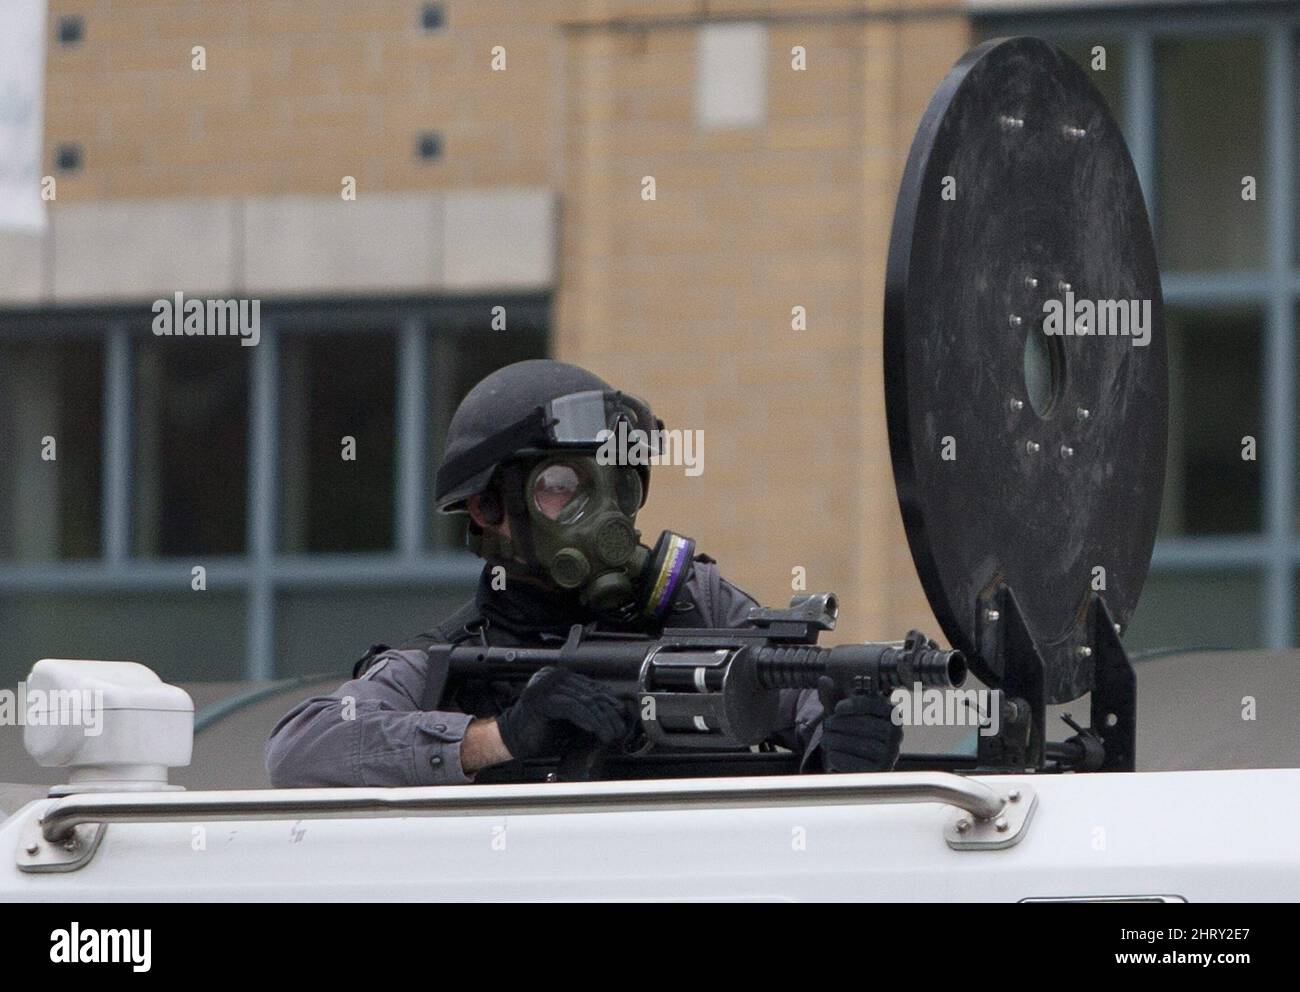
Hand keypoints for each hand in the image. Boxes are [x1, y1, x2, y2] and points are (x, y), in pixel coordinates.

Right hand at [496, 667, 631, 760]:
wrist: (512, 741)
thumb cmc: (540, 730)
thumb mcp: (569, 716)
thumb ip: (586, 708)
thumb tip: (614, 710)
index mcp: (558, 676)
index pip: (590, 686)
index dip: (609, 702)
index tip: (621, 716)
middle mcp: (551, 676)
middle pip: (588, 693)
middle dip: (607, 714)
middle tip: (618, 729)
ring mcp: (544, 686)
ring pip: (582, 701)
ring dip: (599, 720)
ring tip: (608, 734)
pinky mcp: (541, 699)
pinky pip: (570, 708)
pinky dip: (585, 719)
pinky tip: (594, 729)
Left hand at [815, 677, 902, 772]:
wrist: (854, 761)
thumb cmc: (849, 730)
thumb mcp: (840, 712)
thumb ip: (832, 697)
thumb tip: (824, 680)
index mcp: (889, 713)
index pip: (875, 705)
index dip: (856, 705)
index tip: (837, 708)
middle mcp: (896, 733)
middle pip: (868, 725)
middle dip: (841, 724)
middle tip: (826, 726)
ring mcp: (891, 753)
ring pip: (863, 745)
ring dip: (838, 741)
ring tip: (825, 740)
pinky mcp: (882, 770)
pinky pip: (861, 764)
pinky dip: (842, 759)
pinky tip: (832, 755)